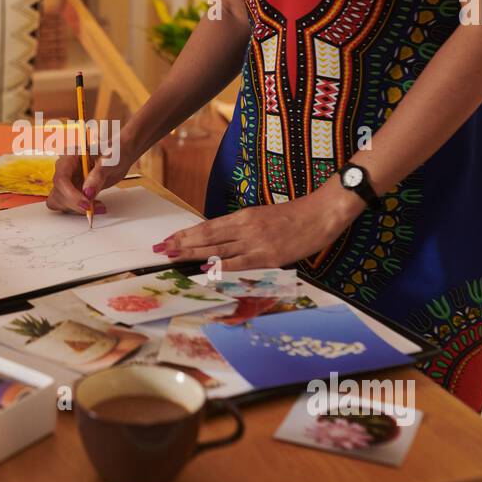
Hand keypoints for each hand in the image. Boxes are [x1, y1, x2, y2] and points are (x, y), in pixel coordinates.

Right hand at [44, 139, 134, 216]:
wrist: (120, 156)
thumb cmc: (115, 152)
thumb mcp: (110, 161)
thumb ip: (98, 175)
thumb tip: (88, 192)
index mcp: (70, 157)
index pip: (61, 178)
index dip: (71, 194)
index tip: (86, 204)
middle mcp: (65, 169)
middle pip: (58, 192)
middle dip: (75, 204)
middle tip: (94, 208)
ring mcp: (68, 181)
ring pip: (60, 201)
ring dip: (76, 208)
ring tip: (97, 206)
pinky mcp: (72, 191)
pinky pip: (68, 205)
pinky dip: (79, 210)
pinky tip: (94, 206)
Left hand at [154, 179, 366, 269]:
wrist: (321, 213)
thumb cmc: (295, 216)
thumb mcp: (264, 216)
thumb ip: (244, 228)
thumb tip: (222, 241)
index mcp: (244, 216)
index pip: (208, 226)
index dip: (187, 233)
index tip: (169, 239)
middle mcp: (245, 227)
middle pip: (207, 236)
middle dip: (181, 243)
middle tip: (160, 248)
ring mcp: (255, 242)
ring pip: (217, 249)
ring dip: (192, 253)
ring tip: (172, 256)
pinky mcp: (268, 255)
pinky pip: (239, 263)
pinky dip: (220, 266)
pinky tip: (204, 267)